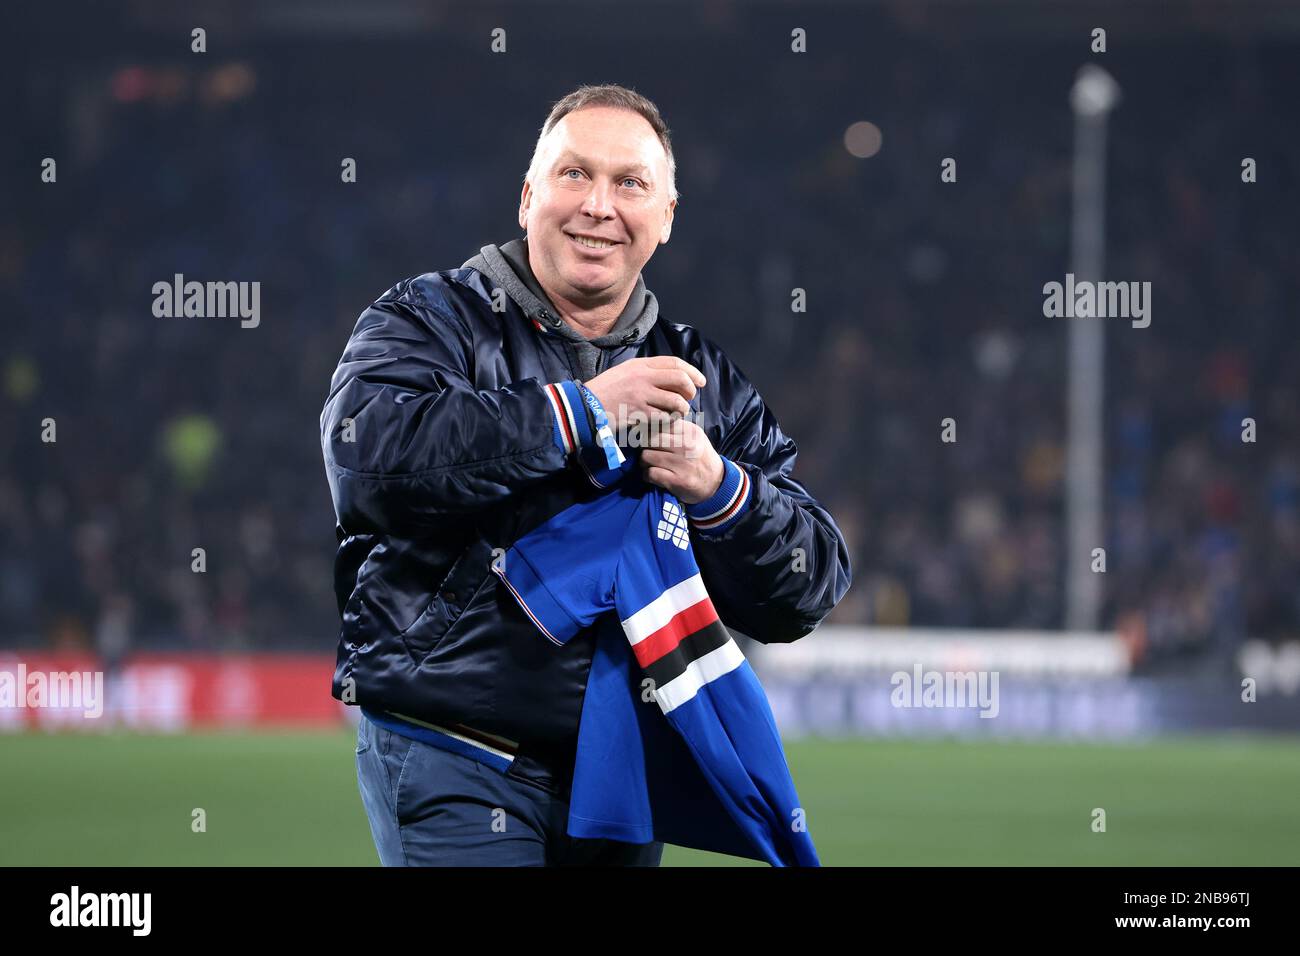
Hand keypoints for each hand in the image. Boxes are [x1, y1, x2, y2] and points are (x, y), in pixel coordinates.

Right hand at [583, 356, 705, 436]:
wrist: (584, 406)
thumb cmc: (604, 392)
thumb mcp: (623, 373)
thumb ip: (644, 372)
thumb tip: (669, 376)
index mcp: (639, 364)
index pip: (674, 362)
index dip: (692, 371)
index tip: (700, 381)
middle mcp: (642, 376)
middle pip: (680, 378)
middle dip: (691, 390)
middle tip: (690, 399)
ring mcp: (641, 395)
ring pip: (676, 400)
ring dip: (682, 409)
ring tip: (677, 413)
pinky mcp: (639, 413)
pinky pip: (665, 417)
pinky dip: (669, 421)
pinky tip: (665, 422)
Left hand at [639, 417, 724, 504]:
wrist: (716, 482)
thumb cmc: (699, 456)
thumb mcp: (694, 436)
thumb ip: (675, 427)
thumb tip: (648, 420)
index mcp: (689, 431)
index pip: (659, 422)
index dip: (648, 429)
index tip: (646, 435)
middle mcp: (686, 445)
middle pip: (648, 438)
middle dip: (643, 445)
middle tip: (646, 450)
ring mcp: (681, 463)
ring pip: (646, 456)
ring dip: (644, 462)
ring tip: (650, 464)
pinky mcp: (677, 480)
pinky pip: (650, 473)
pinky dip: (647, 475)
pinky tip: (653, 475)